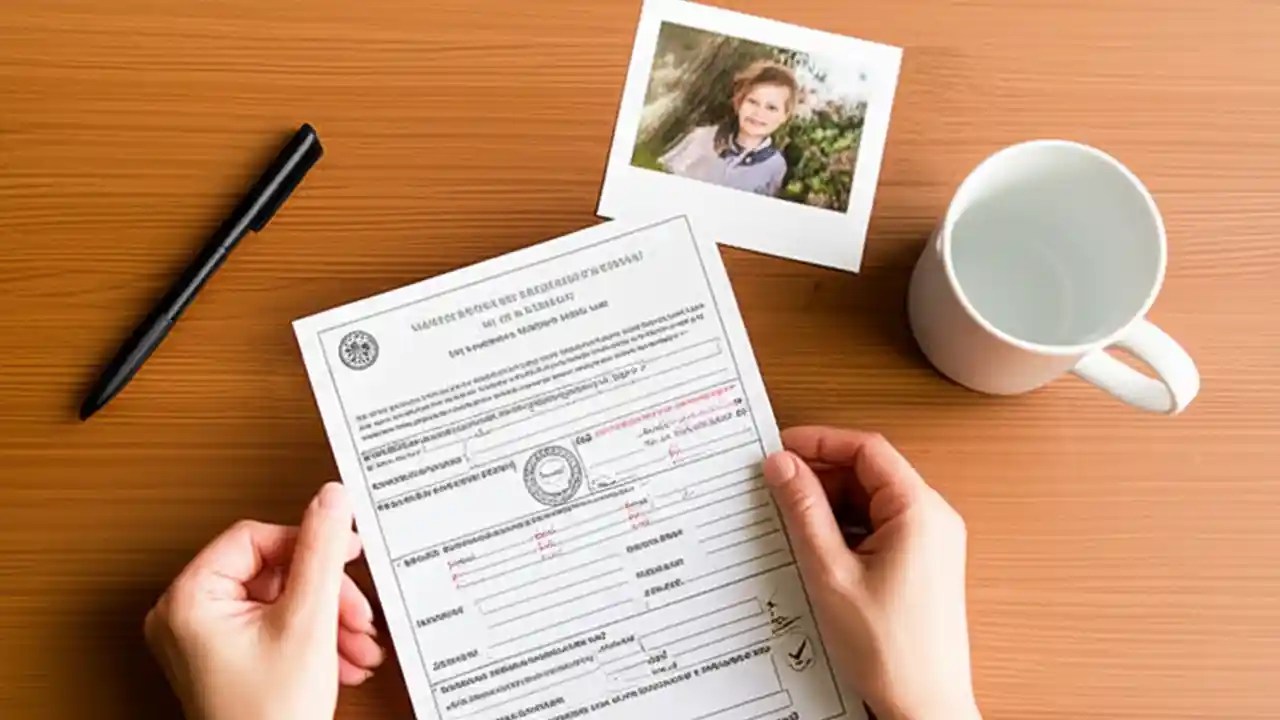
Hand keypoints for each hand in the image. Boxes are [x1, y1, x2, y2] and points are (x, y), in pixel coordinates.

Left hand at [144, 482, 384, 719]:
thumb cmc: (268, 718)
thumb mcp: (308, 621)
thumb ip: (321, 552)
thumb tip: (330, 499)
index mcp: (190, 599)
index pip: (256, 538)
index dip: (308, 543)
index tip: (345, 552)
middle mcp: (188, 616)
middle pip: (273, 571)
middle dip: (326, 594)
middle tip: (356, 611)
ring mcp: (205, 639)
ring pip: (280, 600)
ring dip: (328, 619)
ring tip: (356, 643)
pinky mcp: (227, 658)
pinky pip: (274, 626)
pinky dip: (313, 638)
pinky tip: (342, 658)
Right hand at [763, 427, 978, 719]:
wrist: (923, 706)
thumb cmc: (891, 651)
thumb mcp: (831, 573)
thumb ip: (804, 512)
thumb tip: (782, 466)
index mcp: (920, 511)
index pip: (867, 449)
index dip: (820, 441)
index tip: (780, 448)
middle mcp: (933, 518)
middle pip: (869, 472)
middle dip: (820, 476)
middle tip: (775, 488)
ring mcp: (930, 541)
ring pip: (870, 501)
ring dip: (829, 505)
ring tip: (790, 524)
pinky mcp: (921, 562)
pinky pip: (878, 527)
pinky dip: (844, 529)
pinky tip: (814, 549)